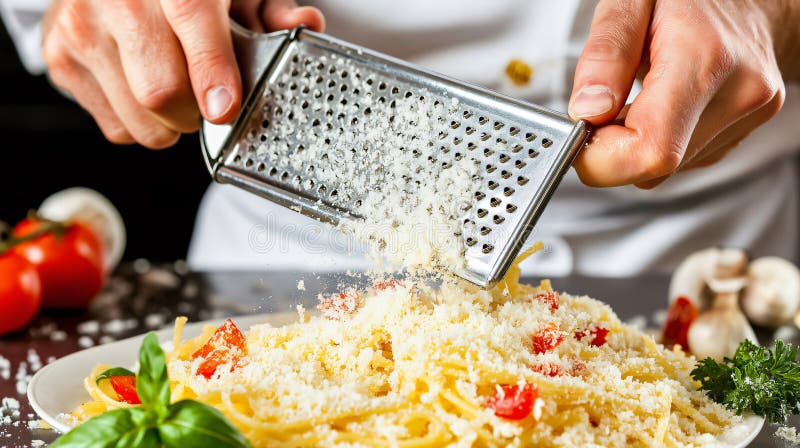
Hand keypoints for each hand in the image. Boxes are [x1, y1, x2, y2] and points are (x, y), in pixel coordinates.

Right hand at [42, 0, 323, 148]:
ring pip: (138, 119)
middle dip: (195, 116)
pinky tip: (141, 89)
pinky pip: (114, 128)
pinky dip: (139, 124)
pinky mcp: (59, 58)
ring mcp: (81, 27)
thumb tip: (305, 24)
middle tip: (207, 106)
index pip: (191, 19)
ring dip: (170, 127)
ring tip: (175, 94)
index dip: (212, 71)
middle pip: (161, 90)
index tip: (225, 109)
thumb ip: (270, 12)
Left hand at [568, 0, 799, 187]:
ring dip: (636, 142)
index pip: (651, 151)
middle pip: (655, 166)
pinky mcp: (743, 130)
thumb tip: (587, 111)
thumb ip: (607, 53)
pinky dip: (659, 138)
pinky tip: (660, 101)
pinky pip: (683, 158)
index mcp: (705, 59)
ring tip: (639, 91)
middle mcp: (737, 94)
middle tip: (605, 101)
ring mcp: (746, 116)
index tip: (582, 129)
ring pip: (666, 168)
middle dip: (613, 146)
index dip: (603, 157)